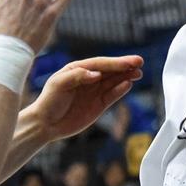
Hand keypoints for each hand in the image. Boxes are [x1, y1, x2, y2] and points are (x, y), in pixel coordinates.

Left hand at [23, 56, 144, 142]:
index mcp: (78, 69)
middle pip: (110, 70)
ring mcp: (94, 92)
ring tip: (139, 73)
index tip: (128, 61)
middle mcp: (88, 78)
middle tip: (139, 62)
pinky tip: (128, 85)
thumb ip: (77, 76)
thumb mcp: (58, 84)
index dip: (115, 62)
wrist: (46, 124)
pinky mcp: (99, 105)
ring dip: (126, 76)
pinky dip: (120, 90)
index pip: (100, 64)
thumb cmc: (49, 101)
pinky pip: (112, 95)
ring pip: (114, 81)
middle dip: (125, 66)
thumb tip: (96, 74)